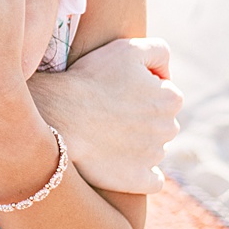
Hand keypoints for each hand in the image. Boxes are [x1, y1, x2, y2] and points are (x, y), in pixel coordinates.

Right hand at [37, 37, 179, 194]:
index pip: (164, 93)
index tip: (115, 90)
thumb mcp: (126, 48)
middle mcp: (169, 128)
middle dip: (140, 117)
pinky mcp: (139, 179)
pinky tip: (121, 163)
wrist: (57, 114)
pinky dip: (140, 174)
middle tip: (107, 112)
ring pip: (153, 148)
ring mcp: (155, 156)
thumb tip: (166, 73)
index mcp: (171, 98)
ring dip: (136, 143)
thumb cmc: (89, 78)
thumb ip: (158, 51)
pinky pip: (151, 180)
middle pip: (159, 122)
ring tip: (103, 134)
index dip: (139, 89)